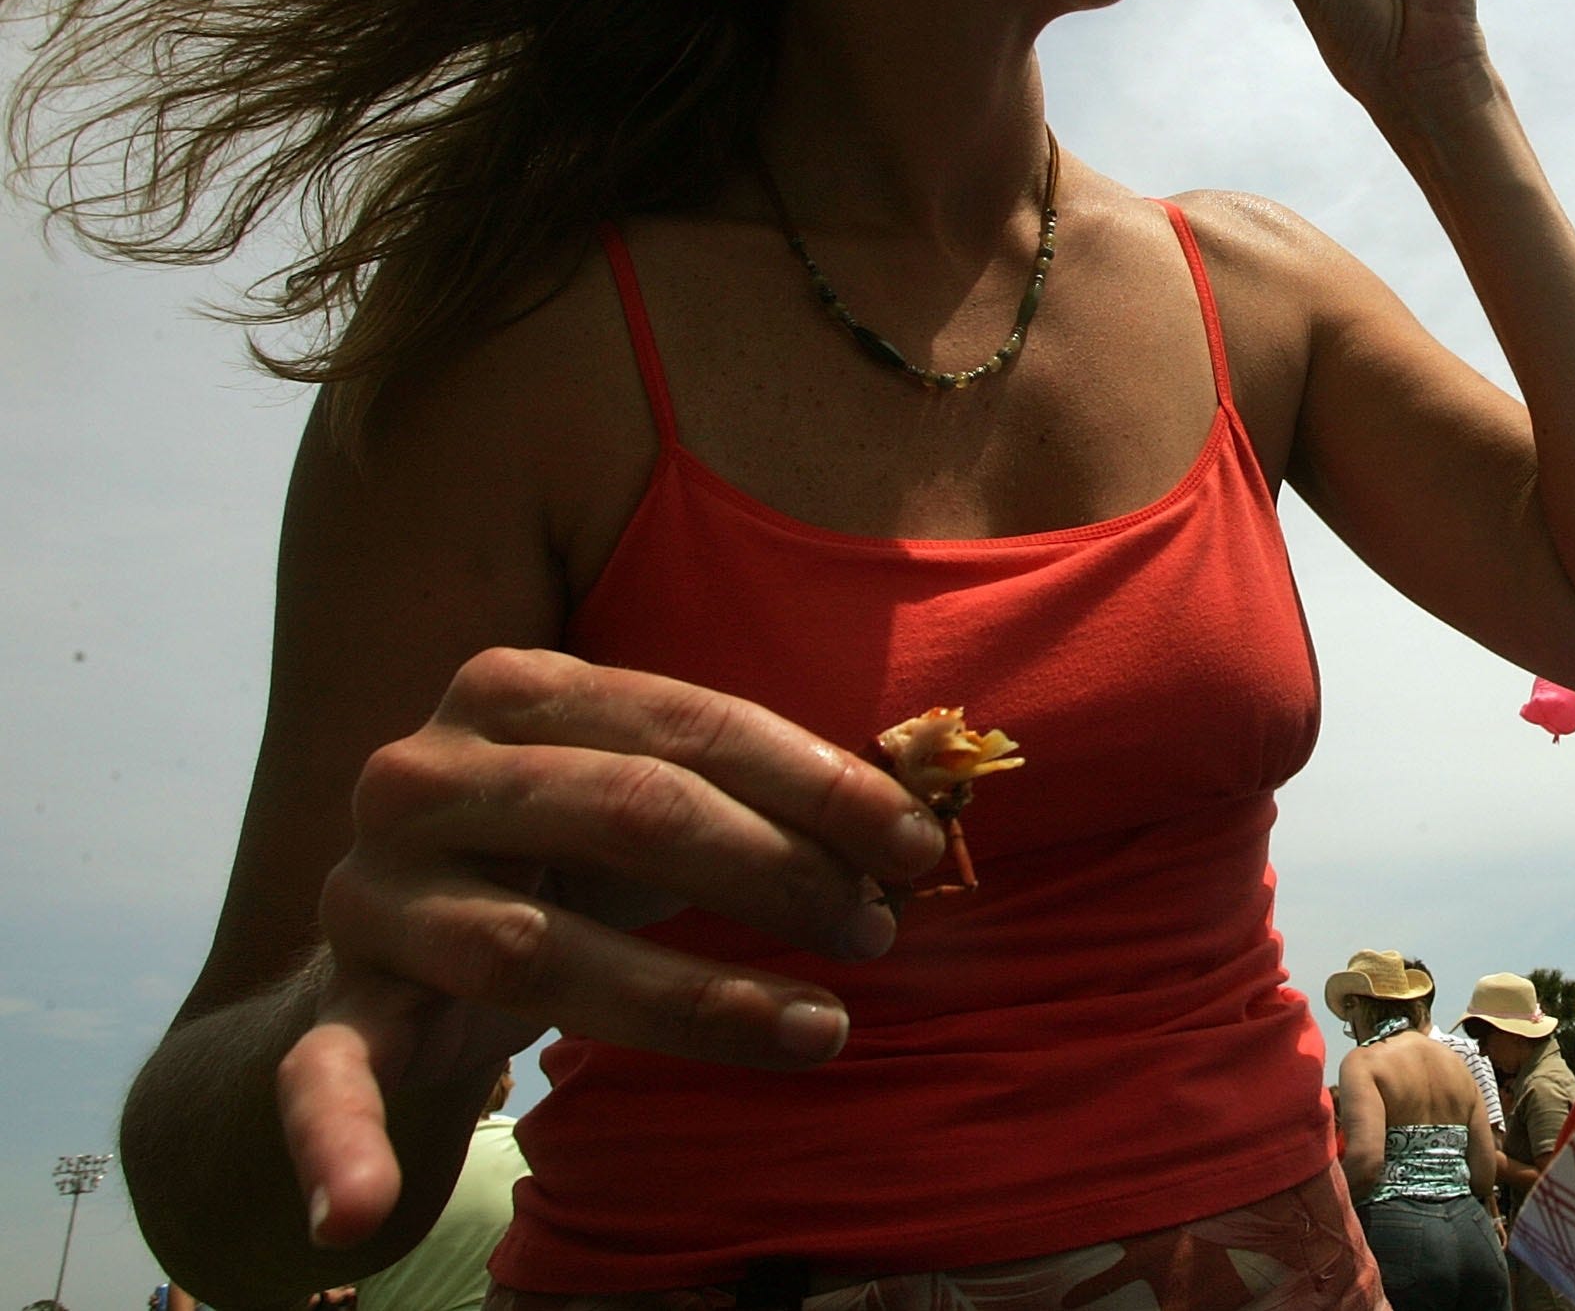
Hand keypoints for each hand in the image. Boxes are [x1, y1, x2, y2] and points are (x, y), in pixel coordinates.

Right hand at [277, 648, 943, 1247]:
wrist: (395, 945)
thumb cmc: (565, 854)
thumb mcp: (649, 798)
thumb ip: (756, 797)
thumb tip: (916, 830)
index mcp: (510, 689)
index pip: (692, 723)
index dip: (819, 785)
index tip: (921, 845)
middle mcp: (421, 773)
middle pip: (632, 813)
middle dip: (778, 873)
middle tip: (876, 931)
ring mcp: (370, 894)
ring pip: (539, 948)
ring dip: (695, 1001)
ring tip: (822, 1031)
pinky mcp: (331, 1008)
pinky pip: (324, 1079)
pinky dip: (342, 1146)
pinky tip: (359, 1214)